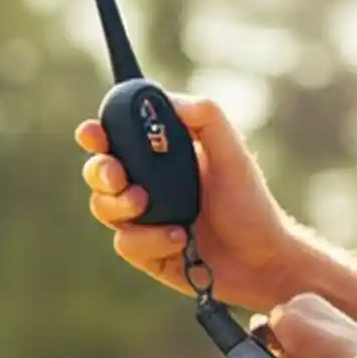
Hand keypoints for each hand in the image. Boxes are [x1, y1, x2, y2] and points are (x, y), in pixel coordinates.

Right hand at [76, 94, 302, 311]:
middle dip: (100, 171)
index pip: (116, 138)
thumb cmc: (250, 203)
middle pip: (98, 173)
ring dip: (122, 205)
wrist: (264, 259)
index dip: (97, 133)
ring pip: (104, 208)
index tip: (93, 133)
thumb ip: (205, 116)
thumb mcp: (232, 152)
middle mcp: (146, 186)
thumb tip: (166, 98)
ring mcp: (142, 221)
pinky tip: (178, 240)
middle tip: (117, 175)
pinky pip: (125, 243)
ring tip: (149, 206)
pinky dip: (149, 240)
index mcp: (160, 157)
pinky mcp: (145, 253)